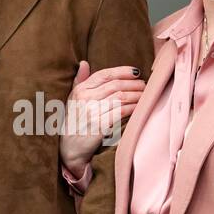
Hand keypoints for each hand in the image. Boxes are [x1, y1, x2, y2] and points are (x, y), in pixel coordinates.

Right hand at [58, 61, 145, 176]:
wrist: (69, 150)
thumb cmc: (73, 123)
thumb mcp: (72, 100)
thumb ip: (80, 81)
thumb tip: (84, 63)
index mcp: (80, 90)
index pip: (104, 75)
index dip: (123, 71)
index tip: (136, 72)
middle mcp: (85, 99)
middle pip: (115, 85)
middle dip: (133, 83)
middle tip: (144, 85)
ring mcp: (92, 113)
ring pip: (121, 97)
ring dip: (137, 94)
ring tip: (145, 95)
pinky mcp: (100, 126)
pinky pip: (122, 112)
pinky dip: (133, 107)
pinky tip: (140, 107)